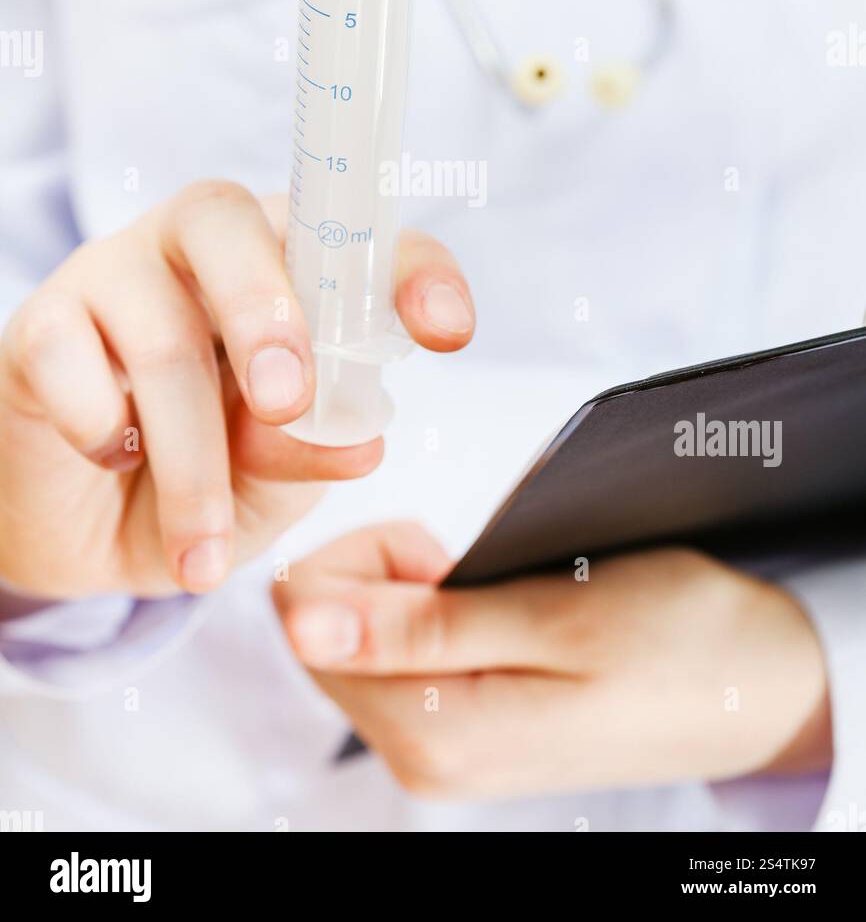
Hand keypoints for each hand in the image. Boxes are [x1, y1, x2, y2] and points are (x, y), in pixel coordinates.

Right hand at [0, 186, 473, 598]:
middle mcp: (199, 246)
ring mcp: (113, 272)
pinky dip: (99, 426)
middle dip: (266, 316)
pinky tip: (112, 460)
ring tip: (206, 552)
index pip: (355, 238)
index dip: (405, 272)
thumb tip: (359, 442)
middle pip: (228, 220)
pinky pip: (66, 352)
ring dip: (191, 456)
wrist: (84, 526)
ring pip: (160, 330)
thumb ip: (307, 452)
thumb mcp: (270, 482)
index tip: (445, 332)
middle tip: (286, 403)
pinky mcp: (40, 322)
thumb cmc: (200, 475)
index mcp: (283, 264)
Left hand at [274, 523, 830, 798]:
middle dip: (381, 572)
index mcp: (436, 734)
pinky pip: (404, 658)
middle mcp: (423, 760)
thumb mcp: (552, 615)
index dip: (358, 554)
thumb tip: (299, 624)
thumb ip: (421, 627)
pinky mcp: (466, 736)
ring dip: (409, 589)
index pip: (307, 625)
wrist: (758, 687)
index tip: (436, 542)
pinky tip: (497, 606)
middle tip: (468, 560)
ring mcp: (443, 754)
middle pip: (326, 635)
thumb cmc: (673, 638)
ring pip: (362, 641)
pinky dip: (434, 611)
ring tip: (494, 583)